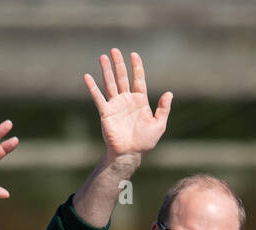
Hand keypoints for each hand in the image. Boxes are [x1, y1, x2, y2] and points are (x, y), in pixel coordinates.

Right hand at [84, 48, 170, 167]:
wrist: (130, 154)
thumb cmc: (145, 141)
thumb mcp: (159, 125)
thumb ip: (164, 109)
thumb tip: (169, 93)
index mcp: (140, 101)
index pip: (138, 79)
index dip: (136, 67)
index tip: (134, 54)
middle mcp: (127, 100)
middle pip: (122, 78)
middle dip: (119, 64)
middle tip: (115, 50)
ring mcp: (116, 105)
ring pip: (110, 84)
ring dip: (106, 71)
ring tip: (103, 57)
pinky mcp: (106, 113)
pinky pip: (98, 98)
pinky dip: (92, 88)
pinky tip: (87, 77)